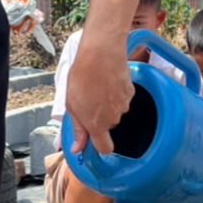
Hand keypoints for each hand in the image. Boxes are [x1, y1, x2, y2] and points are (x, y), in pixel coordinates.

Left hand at [65, 41, 133, 155]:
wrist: (101, 54)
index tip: (94, 141)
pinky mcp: (131, 92)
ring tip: (96, 87)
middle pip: (108, 125)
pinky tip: (107, 81)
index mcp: (97, 125)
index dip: (101, 146)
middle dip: (99, 117)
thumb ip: (78, 129)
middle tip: (87, 100)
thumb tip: (78, 148)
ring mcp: (124, 105)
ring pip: (115, 111)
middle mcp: (113, 118)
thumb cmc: (82, 77)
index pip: (106, 148)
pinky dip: (115, 92)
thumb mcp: (71, 105)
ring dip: (107, 103)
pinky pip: (122, 98)